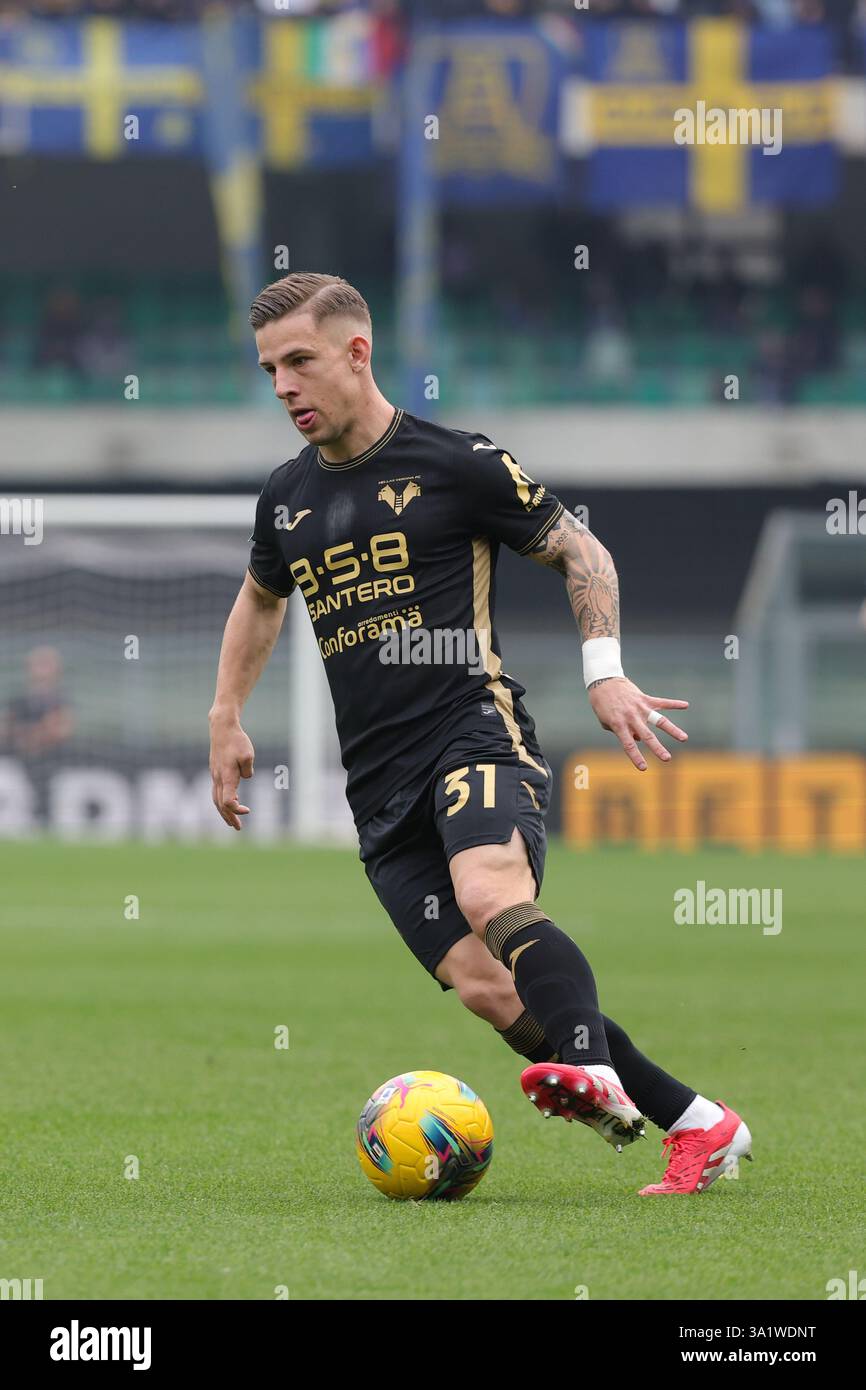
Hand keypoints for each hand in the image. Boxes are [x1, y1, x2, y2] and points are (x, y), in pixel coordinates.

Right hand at [209, 715, 254, 829]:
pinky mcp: (215, 771)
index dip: (236, 810)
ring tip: (231, 822)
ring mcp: (214, 775)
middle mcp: (218, 778)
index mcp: (226, 776)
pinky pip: (216, 792)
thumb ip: (248, 770)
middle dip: (229, 817)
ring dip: (223, 812)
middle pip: (220, 804)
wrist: (221, 728)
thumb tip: (246, 778)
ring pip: (216, 799)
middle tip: (238, 828)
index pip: (228, 801)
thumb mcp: (248, 754)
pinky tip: (230, 803)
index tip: (248, 810)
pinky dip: (221, 802)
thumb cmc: (236, 740)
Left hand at [587, 677, 687, 771]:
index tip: (644, 768)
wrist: (603, 681)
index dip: (636, 757)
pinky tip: (686, 705)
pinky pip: (662, 702)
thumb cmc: (602, 704)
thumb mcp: (606, 721)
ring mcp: (640, 708)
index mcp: (619, 725)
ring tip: (684, 738)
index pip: (629, 745)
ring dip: (672, 730)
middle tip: (667, 758)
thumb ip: (622, 732)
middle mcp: (631, 717)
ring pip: (659, 721)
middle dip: (657, 748)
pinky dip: (674, 703)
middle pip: (647, 736)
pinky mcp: (645, 699)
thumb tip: (639, 739)